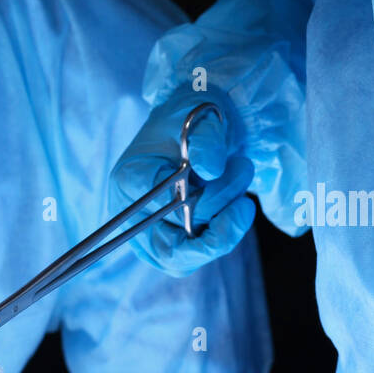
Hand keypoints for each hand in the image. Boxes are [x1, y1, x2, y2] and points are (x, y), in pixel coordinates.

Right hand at [109, 87, 256, 276]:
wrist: (195, 130)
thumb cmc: (191, 119)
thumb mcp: (200, 115)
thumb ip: (206, 137)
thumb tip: (211, 169)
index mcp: (129, 178)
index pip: (156, 206)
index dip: (193, 198)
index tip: (219, 170)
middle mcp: (132, 214)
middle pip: (169, 246)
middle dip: (216, 222)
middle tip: (244, 185)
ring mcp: (147, 234)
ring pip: (185, 257)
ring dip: (224, 230)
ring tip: (241, 190)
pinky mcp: (167, 245)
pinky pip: (195, 256)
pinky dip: (222, 236)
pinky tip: (234, 208)